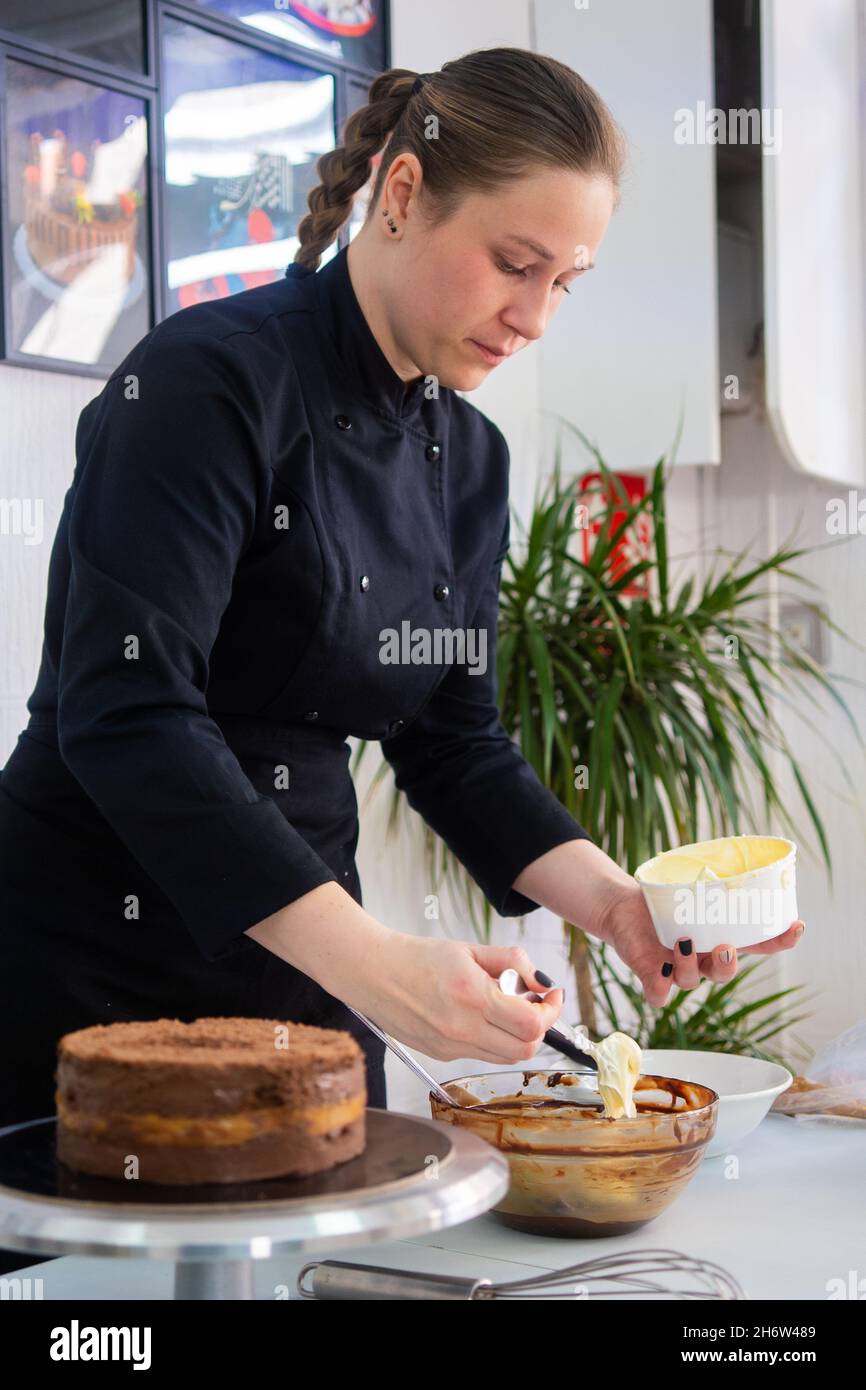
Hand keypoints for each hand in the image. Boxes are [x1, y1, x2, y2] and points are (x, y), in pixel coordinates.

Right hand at [362, 935, 565, 1064]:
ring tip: (507, 1009)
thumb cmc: (417, 957)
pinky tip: (482, 1016)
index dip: (551, 1010)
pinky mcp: (441, 1055)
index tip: (552, 995)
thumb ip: (512, 962)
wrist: (373, 974)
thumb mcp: (469, 949)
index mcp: (472, 995)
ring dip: (518, 1036)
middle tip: (534, 1003)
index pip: (531, 1023)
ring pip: (506, 1057)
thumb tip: (542, 981)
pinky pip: (482, 1055)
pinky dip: (494, 1040)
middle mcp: (462, 1028)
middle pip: (525, 1049)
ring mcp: (451, 1046)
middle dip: (540, 1027)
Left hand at [601, 882, 805, 1007]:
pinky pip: (658, 994)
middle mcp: (703, 958)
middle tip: (725, 946)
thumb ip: (704, 879)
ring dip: (690, 966)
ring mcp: (676, 969)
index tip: (796, 924)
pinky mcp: (650, 975)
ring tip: (683, 943)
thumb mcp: (685, 886)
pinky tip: (661, 977)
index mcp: (720, 936)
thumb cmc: (661, 898)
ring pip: (691, 980)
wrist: (622, 908)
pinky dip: (659, 989)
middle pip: (725, 971)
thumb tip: (723, 859)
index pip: (759, 944)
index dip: (781, 939)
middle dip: (728, 964)